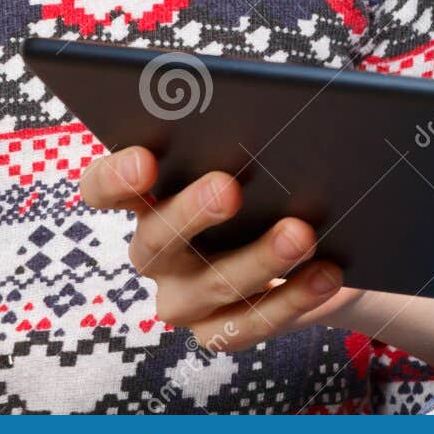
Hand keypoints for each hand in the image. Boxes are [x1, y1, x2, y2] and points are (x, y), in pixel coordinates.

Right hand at [80, 145, 360, 350]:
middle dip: (192, 212)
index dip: (116, 176)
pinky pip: (251, 324)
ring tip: (302, 233)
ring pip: (211, 285)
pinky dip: (293, 298)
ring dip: (259, 258)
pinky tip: (327, 274)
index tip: (146, 161)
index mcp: (151, 192)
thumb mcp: (266, 142)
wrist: (327, 238)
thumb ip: (252, 123)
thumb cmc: (279, 171)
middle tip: (229, 188)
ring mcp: (183, 297)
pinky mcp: (219, 331)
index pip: (105, 186)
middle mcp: (155, 248)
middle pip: (156, 238)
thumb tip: (269, 102)